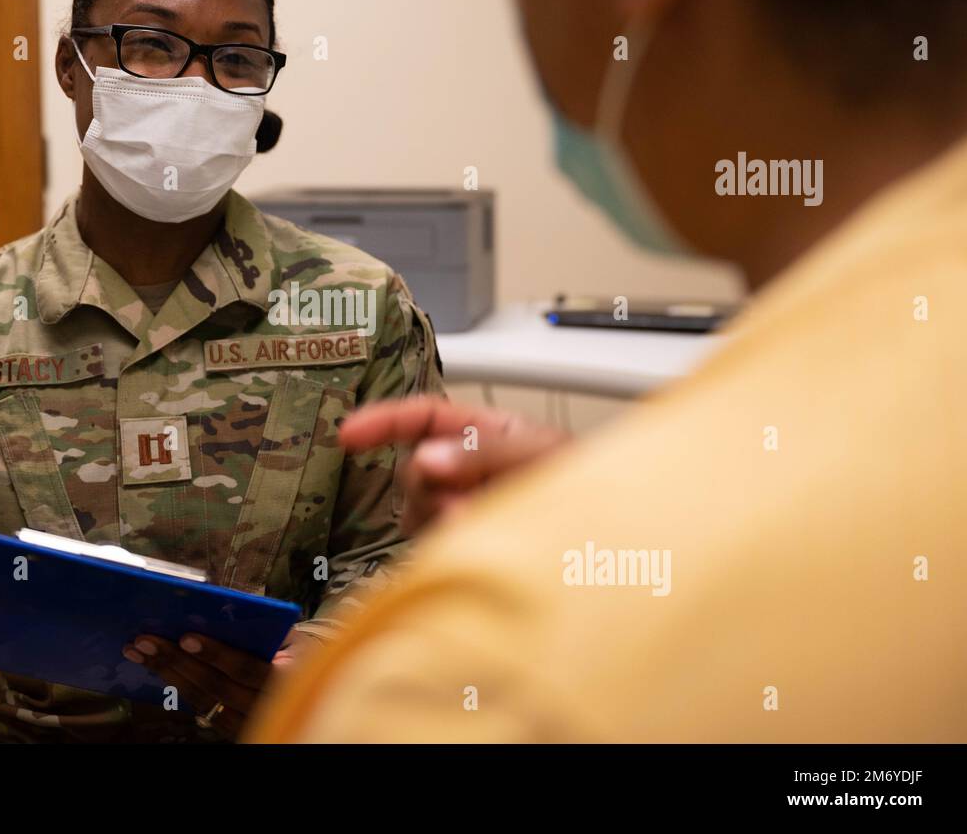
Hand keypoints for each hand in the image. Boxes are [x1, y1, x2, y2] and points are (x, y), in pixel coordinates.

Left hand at [123, 629, 313, 738]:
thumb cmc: (293, 647)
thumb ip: (257, 624)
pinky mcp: (231, 727)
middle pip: (215, 688)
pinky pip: (199, 709)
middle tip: (145, 640)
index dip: (215, 654)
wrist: (309, 682)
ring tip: (139, 650)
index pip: (247, 669)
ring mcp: (246, 722)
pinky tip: (154, 667)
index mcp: (287, 678)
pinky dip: (175, 686)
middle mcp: (266, 706)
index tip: (186, 636)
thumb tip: (212, 604)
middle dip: (177, 662)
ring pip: (201, 701)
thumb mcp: (286, 633)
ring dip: (166, 674)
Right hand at [339, 395, 567, 534]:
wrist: (617, 540)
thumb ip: (484, 452)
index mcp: (482, 433)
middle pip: (413, 472)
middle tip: (465, 502)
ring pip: (419, 514)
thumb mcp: (541, 454)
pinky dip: (449, 547)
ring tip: (484, 525)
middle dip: (428, 486)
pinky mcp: (465, 548)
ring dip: (441, 520)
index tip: (349, 434)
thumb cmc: (589, 484)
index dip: (382, 421)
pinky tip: (481, 548)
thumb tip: (427, 460)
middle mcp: (466, 472)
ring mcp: (464, 510)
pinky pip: (434, 548)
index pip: (421, 418)